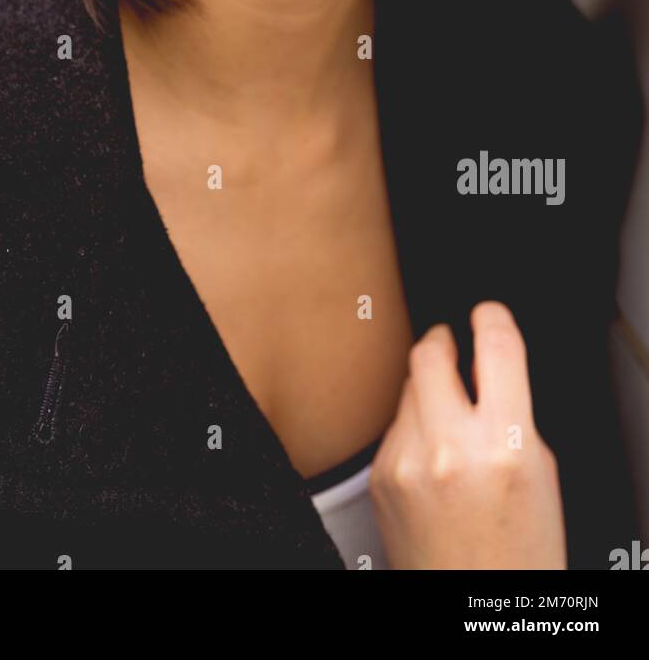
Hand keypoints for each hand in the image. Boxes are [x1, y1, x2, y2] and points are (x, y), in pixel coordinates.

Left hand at [369, 300, 566, 568]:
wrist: (473, 605)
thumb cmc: (518, 550)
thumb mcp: (539, 473)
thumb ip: (511, 410)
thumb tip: (483, 359)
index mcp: (504, 447)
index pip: (495, 345)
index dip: (492, 316)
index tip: (487, 312)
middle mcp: (449, 449)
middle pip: (430, 350)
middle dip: (444, 341)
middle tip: (454, 348)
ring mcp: (406, 461)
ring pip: (407, 386)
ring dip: (428, 388)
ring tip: (450, 421)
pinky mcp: (379, 475)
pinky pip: (393, 423)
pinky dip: (411, 426)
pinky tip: (430, 457)